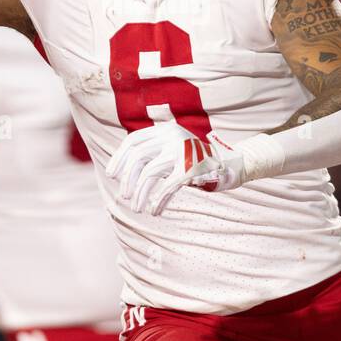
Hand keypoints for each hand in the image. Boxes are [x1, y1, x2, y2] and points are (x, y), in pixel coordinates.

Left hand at [105, 121, 244, 215]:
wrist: (228, 165)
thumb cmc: (193, 161)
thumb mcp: (171, 151)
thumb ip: (152, 155)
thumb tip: (121, 172)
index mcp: (165, 130)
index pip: (133, 141)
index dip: (119, 158)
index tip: (112, 174)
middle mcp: (172, 136)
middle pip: (138, 156)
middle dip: (128, 179)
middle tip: (124, 196)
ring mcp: (183, 151)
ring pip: (150, 173)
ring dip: (141, 194)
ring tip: (137, 208)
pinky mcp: (192, 168)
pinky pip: (168, 186)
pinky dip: (159, 199)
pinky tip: (155, 210)